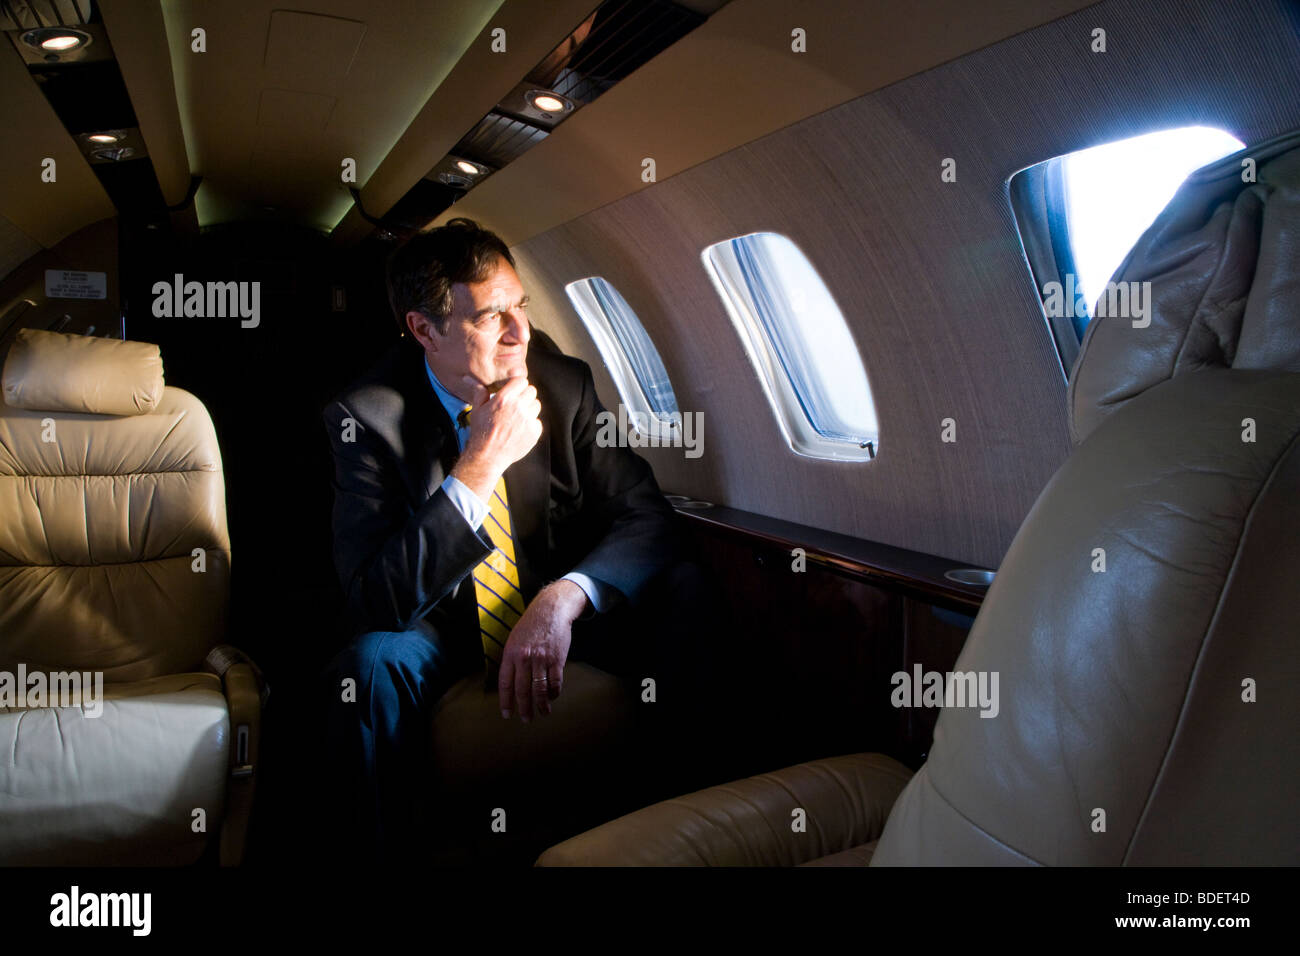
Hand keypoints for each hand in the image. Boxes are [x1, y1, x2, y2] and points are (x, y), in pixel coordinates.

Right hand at [451, 373, 541, 502]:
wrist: (488, 455)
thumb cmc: (481, 432)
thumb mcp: (476, 410)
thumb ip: (479, 393)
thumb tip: (470, 379)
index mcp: (504, 399)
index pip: (522, 381)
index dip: (518, 385)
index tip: (514, 391)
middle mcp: (518, 407)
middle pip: (532, 391)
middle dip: (525, 395)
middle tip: (516, 404)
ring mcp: (528, 420)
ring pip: (537, 405)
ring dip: (529, 408)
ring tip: (518, 417)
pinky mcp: (534, 432)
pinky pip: (538, 422)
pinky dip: (531, 424)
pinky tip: (520, 429)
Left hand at [499, 580, 586, 721]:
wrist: (550, 610)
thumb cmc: (531, 625)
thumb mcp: (514, 640)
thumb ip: (512, 660)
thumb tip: (511, 683)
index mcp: (510, 654)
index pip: (505, 683)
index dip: (506, 701)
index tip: (507, 714)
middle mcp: (524, 658)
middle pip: (522, 690)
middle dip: (524, 708)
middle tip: (526, 719)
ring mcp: (541, 659)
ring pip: (539, 689)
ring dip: (541, 705)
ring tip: (542, 713)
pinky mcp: (556, 659)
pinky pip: (555, 682)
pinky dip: (554, 692)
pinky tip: (553, 697)